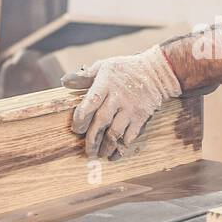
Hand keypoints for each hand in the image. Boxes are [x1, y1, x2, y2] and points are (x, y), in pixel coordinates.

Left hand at [63, 45, 181, 158]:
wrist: (157, 72)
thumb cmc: (126, 69)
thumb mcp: (104, 66)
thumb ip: (84, 77)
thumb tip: (64, 82)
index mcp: (106, 83)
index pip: (91, 103)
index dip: (81, 118)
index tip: (76, 129)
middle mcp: (118, 97)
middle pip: (101, 121)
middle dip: (92, 139)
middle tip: (87, 151)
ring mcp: (131, 108)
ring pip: (115, 132)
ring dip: (106, 146)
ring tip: (99, 154)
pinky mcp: (142, 116)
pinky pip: (131, 136)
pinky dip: (121, 148)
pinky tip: (114, 154)